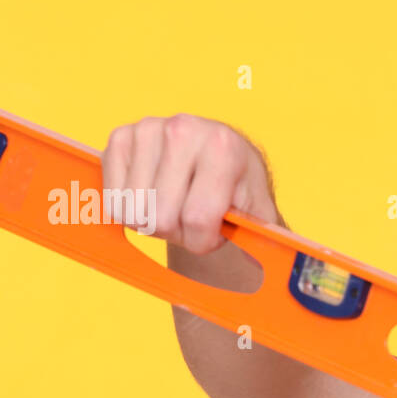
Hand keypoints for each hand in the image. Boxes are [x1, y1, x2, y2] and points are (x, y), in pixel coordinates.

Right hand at [101, 114, 280, 253]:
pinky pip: (111, 196)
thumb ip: (266, 241)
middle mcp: (185, 129)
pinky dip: (130, 206)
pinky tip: (153, 192)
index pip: (197, 219)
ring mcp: (149, 128)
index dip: (205, 239)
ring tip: (175, 203)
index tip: (217, 229)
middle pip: (160, 218)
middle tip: (192, 216)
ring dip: (152, 220)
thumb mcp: (258, 216)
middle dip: (177, 231)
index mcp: (224, 148)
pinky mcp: (121, 137)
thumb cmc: (239, 194)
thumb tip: (285, 269)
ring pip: (132, 210)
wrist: (219, 159)